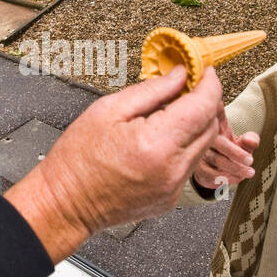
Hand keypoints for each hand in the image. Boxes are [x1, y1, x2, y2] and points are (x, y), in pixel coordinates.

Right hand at [6, 66, 222, 261]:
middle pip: (210, 126)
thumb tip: (180, 75)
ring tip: (167, 115)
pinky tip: (159, 141)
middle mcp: (172, 169)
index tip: (204, 72)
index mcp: (156, 144)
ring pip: (204, 146)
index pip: (203, 106)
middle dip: (204, 103)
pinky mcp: (171, 198)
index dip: (209, 84)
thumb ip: (151, 90)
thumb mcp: (108, 110)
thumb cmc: (77, 160)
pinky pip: (189, 165)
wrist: (65, 205)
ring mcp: (174, 188)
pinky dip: (183, 148)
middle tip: (186, 88)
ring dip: (195, 126)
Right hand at [192, 108, 258, 191]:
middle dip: (236, 153)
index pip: (217, 115)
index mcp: (218, 128)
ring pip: (216, 160)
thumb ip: (251, 140)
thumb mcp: (244, 144)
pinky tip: (238, 178)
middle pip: (218, 142)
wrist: (218, 171)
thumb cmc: (232, 152)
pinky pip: (211, 175)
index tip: (218, 103)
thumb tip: (252, 142)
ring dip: (235, 168)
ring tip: (249, 172)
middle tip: (251, 161)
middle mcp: (206, 139)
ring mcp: (199, 154)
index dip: (217, 109)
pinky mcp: (198, 171)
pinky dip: (227, 178)